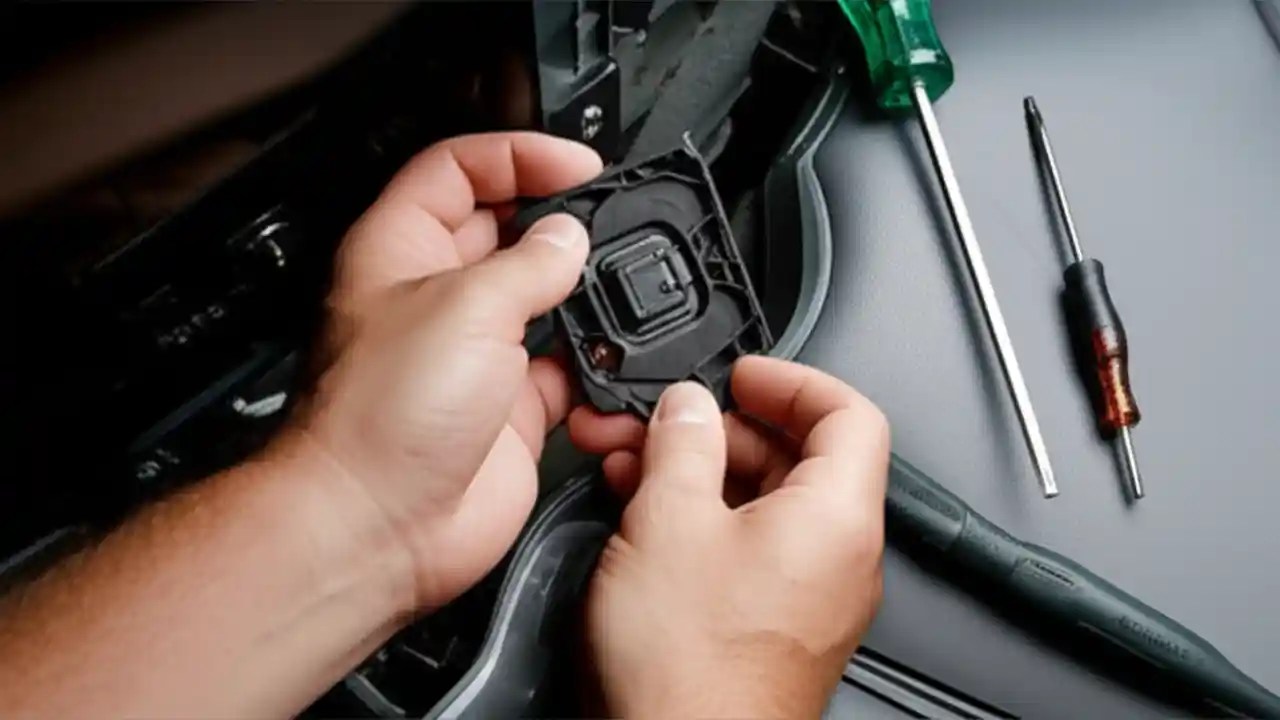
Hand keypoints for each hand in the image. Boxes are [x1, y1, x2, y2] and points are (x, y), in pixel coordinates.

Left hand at [283, 132, 600, 613]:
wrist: (378, 526)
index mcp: (402, 250)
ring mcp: (477, 353)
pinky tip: (611, 361)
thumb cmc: (379, 417)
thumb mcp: (466, 306)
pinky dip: (596, 367)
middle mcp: (439, 297)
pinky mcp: (511, 408)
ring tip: (618, 291)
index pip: (459, 169)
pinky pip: (568, 370)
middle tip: (610, 224)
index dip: (518, 156)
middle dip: (560, 224)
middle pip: (508, 231)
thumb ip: (529, 263)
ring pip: (545, 302)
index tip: (576, 167)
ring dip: (584, 297)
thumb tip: (569, 239)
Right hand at [568, 357, 889, 717]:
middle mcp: (838, 558)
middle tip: (661, 420)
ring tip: (632, 465)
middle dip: (720, 427)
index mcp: (836, 519)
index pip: (848, 413)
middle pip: (798, 456)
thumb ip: (682, 443)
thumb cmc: (690, 669)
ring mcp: (810, 595)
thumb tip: (688, 406)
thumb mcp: (668, 520)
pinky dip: (703, 518)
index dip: (792, 380)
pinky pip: (750, 547)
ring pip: (764, 502)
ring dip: (700, 472)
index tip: (742, 376)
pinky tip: (644, 515)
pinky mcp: (775, 625)